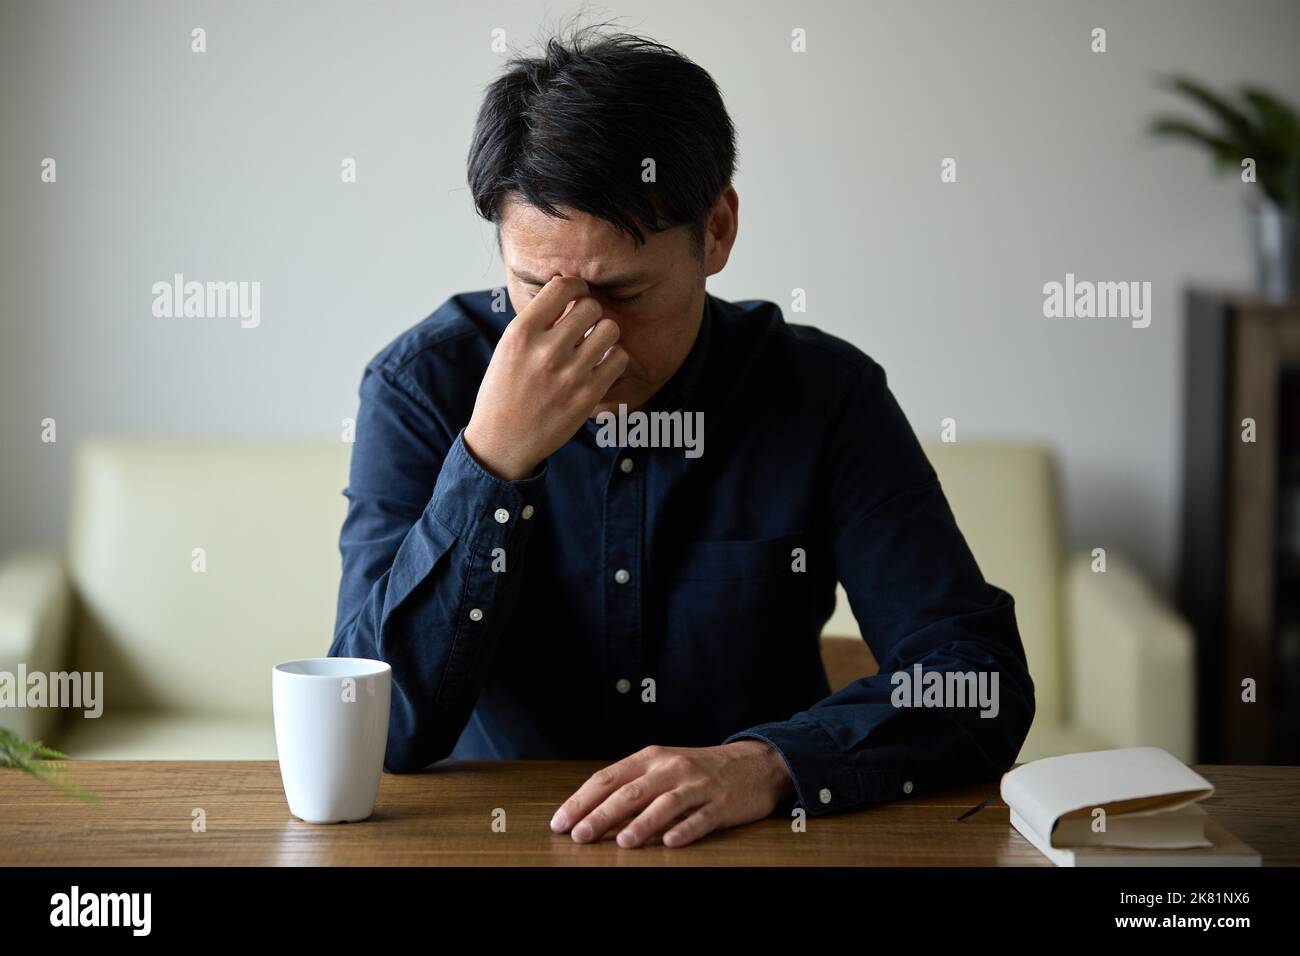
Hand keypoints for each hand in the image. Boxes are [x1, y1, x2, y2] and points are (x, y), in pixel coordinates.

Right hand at [463, 276, 627, 479]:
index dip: (575, 287)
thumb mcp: (508, 348)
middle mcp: (546, 351)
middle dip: (590, 312)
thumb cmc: (504, 391)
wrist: (502, 442)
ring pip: (610, 329)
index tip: (576, 295)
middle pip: (591, 307)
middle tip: (584, 325)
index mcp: (521, 333)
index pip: (561, 287)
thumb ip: (537, 322)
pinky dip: (614, 359)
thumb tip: (570, 294)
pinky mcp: (588, 396)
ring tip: (594, 344)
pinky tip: (601, 365)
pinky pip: (619, 359)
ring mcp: (569, 374)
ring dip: (604, 334)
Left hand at [549, 741, 795, 848]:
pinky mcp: (721, 803)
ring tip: (623, 842)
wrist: (753, 763)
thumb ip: (631, 785)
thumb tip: (589, 812)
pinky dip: (684, 830)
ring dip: (642, 823)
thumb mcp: (662, 767)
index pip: (608, 777)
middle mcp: (671, 767)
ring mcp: (697, 785)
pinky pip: (701, 818)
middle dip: (601, 815)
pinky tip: (670, 842)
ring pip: (664, 804)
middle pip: (631, 792)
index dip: (582, 800)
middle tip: (580, 835)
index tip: (561, 821)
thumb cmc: (698, 770)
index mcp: (650, 758)